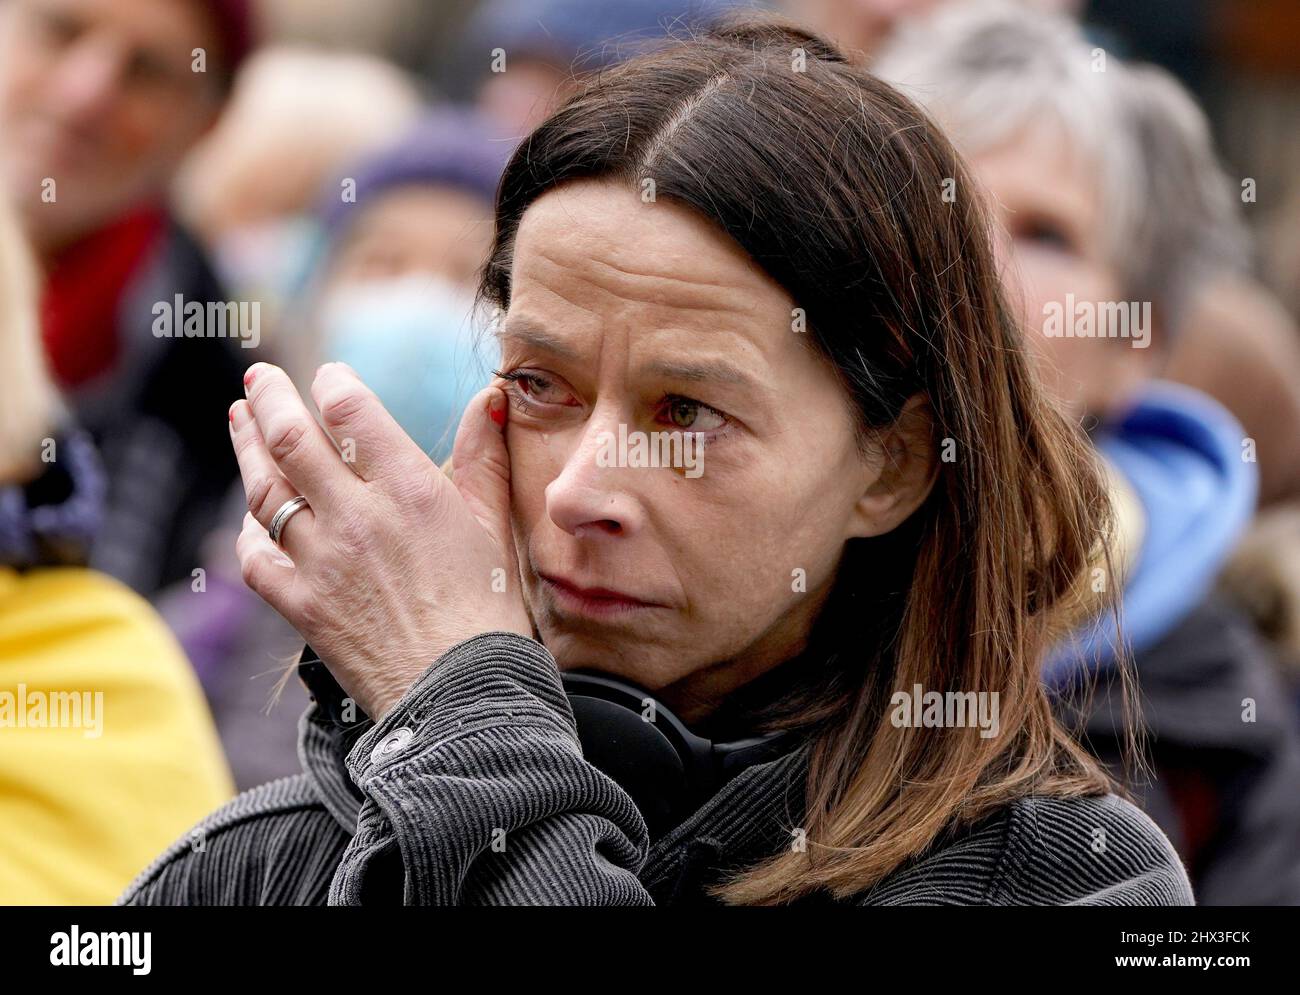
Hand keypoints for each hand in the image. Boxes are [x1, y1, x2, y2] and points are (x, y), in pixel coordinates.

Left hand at [229, 362, 532, 719]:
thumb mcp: (494, 523)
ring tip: (239, 420)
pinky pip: (257, 557)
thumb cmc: (490, 608)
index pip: (350, 410)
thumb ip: (485, 454)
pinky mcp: (302, 606)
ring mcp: (322, 561)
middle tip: (258, 376)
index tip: (328, 377)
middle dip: (269, 398)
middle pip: (292, 438)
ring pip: (266, 490)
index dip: (332, 383)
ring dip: (247, 448)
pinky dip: (250, 531)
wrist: (463, 692)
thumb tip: (491, 396)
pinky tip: (252, 517)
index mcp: (410, 489)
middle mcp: (357, 517)